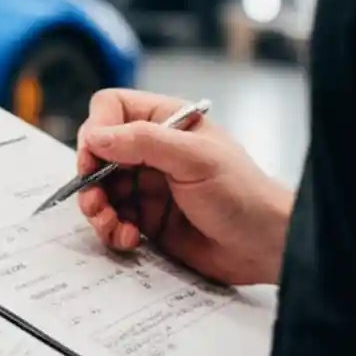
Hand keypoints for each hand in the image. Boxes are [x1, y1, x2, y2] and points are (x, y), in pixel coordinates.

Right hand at [76, 89, 292, 284]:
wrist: (265, 246)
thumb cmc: (242, 194)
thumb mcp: (195, 159)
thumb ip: (144, 142)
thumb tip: (96, 136)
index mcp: (166, 122)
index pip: (111, 109)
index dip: (96, 130)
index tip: (93, 160)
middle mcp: (152, 151)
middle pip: (98, 154)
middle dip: (90, 180)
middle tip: (96, 203)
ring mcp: (149, 186)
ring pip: (100, 190)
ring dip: (98, 210)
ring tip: (112, 226)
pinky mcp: (148, 219)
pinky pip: (114, 220)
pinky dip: (113, 231)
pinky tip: (131, 239)